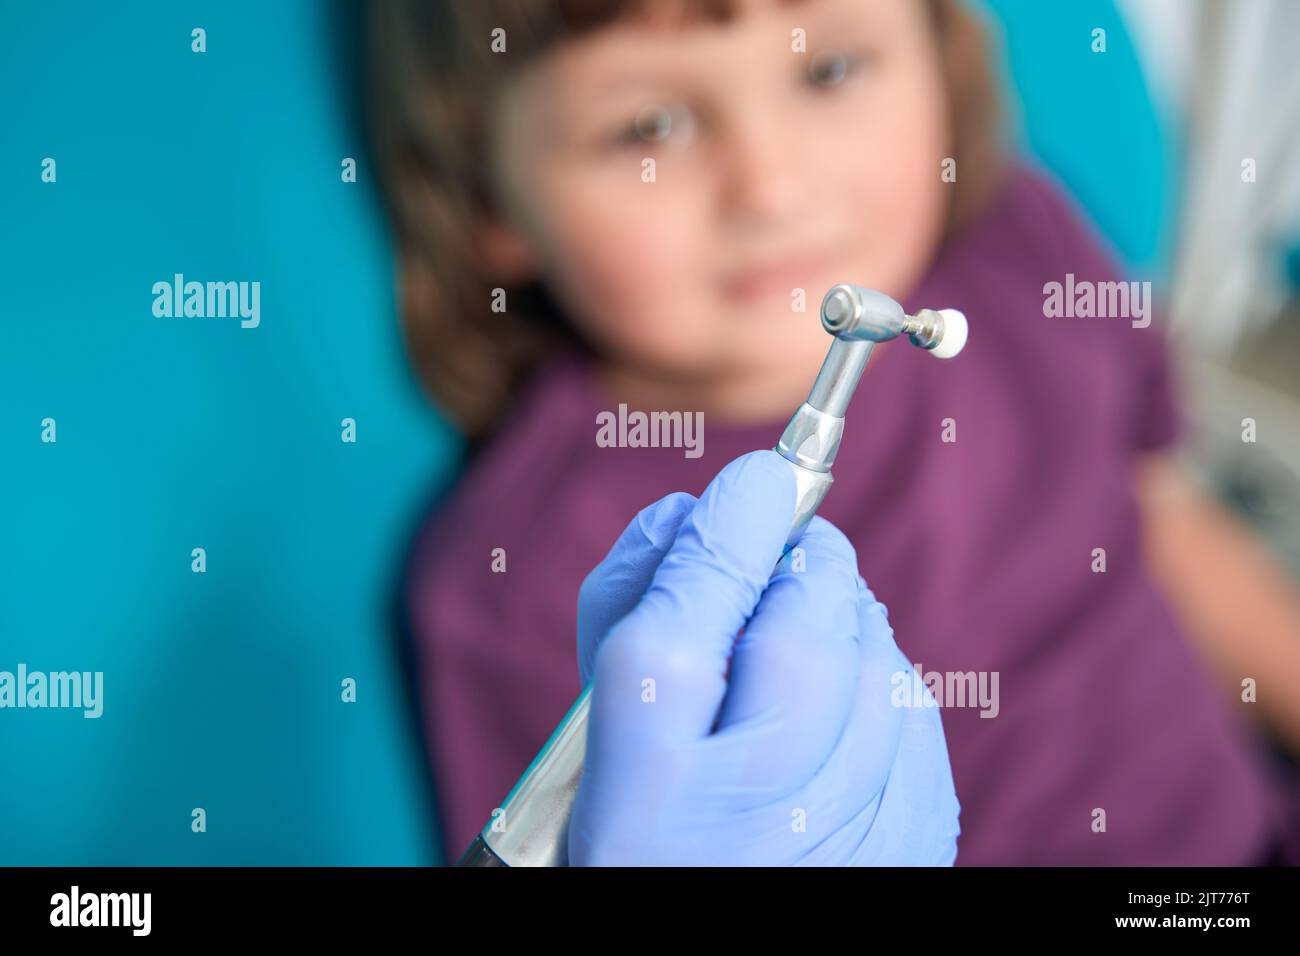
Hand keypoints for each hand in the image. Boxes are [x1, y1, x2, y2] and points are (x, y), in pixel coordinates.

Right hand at [569, 449, 960, 865]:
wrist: (705, 916)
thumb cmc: (640, 813)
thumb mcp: (594, 723)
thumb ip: (629, 605)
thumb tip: (702, 508)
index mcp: (645, 789)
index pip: (692, 620)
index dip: (736, 527)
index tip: (762, 479)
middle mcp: (748, 825)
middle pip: (803, 641)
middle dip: (806, 569)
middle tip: (788, 554)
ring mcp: (837, 848)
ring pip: (879, 676)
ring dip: (848, 626)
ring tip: (805, 636)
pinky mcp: (904, 860)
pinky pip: (919, 729)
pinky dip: (883, 691)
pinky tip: (841, 707)